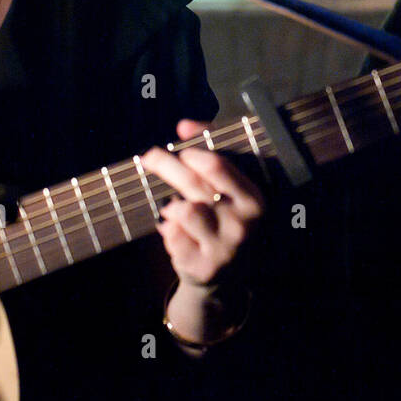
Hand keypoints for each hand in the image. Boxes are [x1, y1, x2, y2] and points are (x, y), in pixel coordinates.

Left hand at [143, 120, 264, 288]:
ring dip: (172, 207)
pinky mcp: (204, 269)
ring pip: (183, 211)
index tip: (180, 151)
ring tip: (173, 208)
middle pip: (193, 184)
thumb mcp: (228, 185)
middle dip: (165, 165)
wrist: (228, 274)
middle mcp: (243, 225)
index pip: (217, 166)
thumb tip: (184, 126)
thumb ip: (210, 149)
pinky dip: (169, 232)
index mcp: (253, 199)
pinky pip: (173, 238)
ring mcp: (225, 250)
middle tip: (148, 156)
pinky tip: (177, 233)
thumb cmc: (225, 217)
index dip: (192, 154)